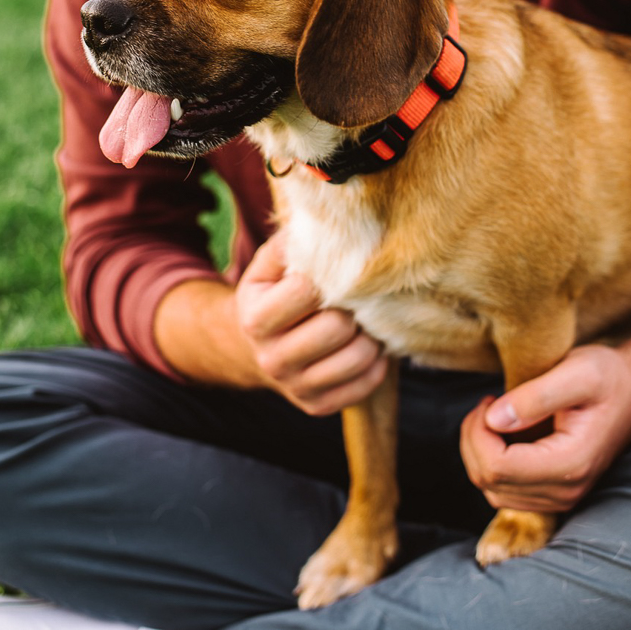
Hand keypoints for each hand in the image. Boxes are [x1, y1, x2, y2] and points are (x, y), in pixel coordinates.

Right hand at [235, 233, 386, 415]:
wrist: (257, 348)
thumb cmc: (273, 295)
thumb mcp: (268, 266)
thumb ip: (291, 243)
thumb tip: (324, 224)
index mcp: (255, 317)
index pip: (306, 290)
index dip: (329, 275)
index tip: (335, 270)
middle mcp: (270, 357)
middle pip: (337, 327)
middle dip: (353, 307)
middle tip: (355, 297)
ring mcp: (294, 387)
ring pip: (357, 357)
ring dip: (370, 335)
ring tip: (362, 320)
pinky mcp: (317, 406)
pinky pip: (366, 383)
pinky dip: (376, 361)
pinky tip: (365, 344)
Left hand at [460, 344, 630, 512]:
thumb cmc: (608, 376)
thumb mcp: (577, 371)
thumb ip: (535, 396)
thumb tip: (494, 420)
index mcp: (570, 463)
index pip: (496, 467)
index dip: (477, 433)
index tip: (490, 400)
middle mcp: (566, 490)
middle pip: (489, 482)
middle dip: (474, 440)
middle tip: (489, 403)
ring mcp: (561, 497)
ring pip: (492, 491)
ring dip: (480, 452)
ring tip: (495, 415)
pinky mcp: (554, 493)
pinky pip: (505, 491)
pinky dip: (492, 463)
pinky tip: (503, 432)